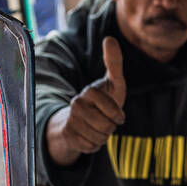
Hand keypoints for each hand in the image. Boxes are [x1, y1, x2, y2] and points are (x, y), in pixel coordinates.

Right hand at [45, 37, 126, 166]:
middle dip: (111, 127)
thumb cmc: (104, 100)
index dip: (117, 114)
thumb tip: (110, 38)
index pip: (110, 108)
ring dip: (103, 136)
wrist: (83, 120)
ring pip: (99, 138)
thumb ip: (114, 63)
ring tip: (98, 127)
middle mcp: (76, 105)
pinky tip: (90, 135)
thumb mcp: (114, 84)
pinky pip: (91, 147)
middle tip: (106, 121)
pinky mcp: (69, 136)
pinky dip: (95, 145)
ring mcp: (71, 121)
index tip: (117, 114)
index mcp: (88, 92)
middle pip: (106, 126)